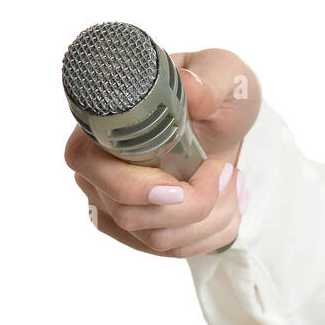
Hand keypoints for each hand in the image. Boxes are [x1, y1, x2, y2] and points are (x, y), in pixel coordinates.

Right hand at [65, 48, 259, 256]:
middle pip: (130, 215)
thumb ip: (208, 80)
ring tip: (233, 179)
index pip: (91, 168)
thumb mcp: (223, 75)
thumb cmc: (216, 93)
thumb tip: (188, 86)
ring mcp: (113, 205)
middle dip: (192, 204)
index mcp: (101, 126)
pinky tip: (227, 200)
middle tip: (226, 170)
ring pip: (158, 239)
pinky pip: (175, 249)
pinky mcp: (139, 231)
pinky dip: (213, 230)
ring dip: (212, 216)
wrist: (227, 123)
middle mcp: (96, 170)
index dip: (136, 187)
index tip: (180, 185)